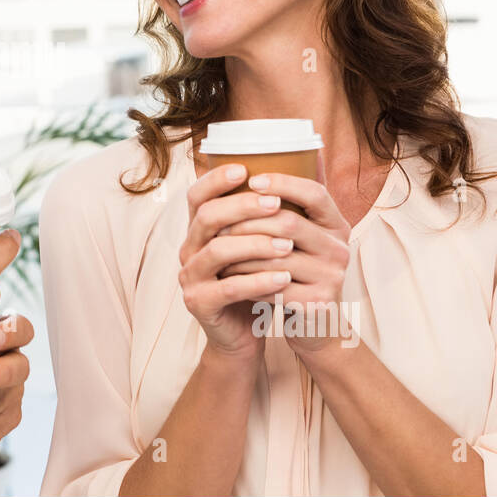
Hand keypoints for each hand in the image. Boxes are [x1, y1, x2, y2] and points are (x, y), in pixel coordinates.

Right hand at [180, 162, 295, 360]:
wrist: (241, 335)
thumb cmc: (254, 282)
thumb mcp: (258, 245)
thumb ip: (268, 213)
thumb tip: (308, 161)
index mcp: (199, 230)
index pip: (197, 196)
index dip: (216, 180)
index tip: (245, 169)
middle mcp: (189, 249)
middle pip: (207, 217)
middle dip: (243, 207)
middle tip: (276, 203)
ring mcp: (190, 277)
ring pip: (217, 252)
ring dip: (255, 244)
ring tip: (289, 244)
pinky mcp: (200, 304)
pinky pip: (228, 288)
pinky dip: (258, 281)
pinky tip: (284, 277)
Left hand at [218, 166, 351, 356]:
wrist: (314, 324)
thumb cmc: (298, 270)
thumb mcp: (304, 233)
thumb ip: (300, 197)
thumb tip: (306, 145)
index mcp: (337, 224)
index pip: (315, 192)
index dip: (283, 182)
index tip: (252, 180)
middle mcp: (340, 247)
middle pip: (288, 222)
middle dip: (246, 220)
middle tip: (216, 223)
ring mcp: (333, 277)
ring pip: (274, 255)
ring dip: (239, 251)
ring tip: (214, 248)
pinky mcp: (318, 304)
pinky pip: (272, 285)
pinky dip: (245, 279)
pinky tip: (227, 276)